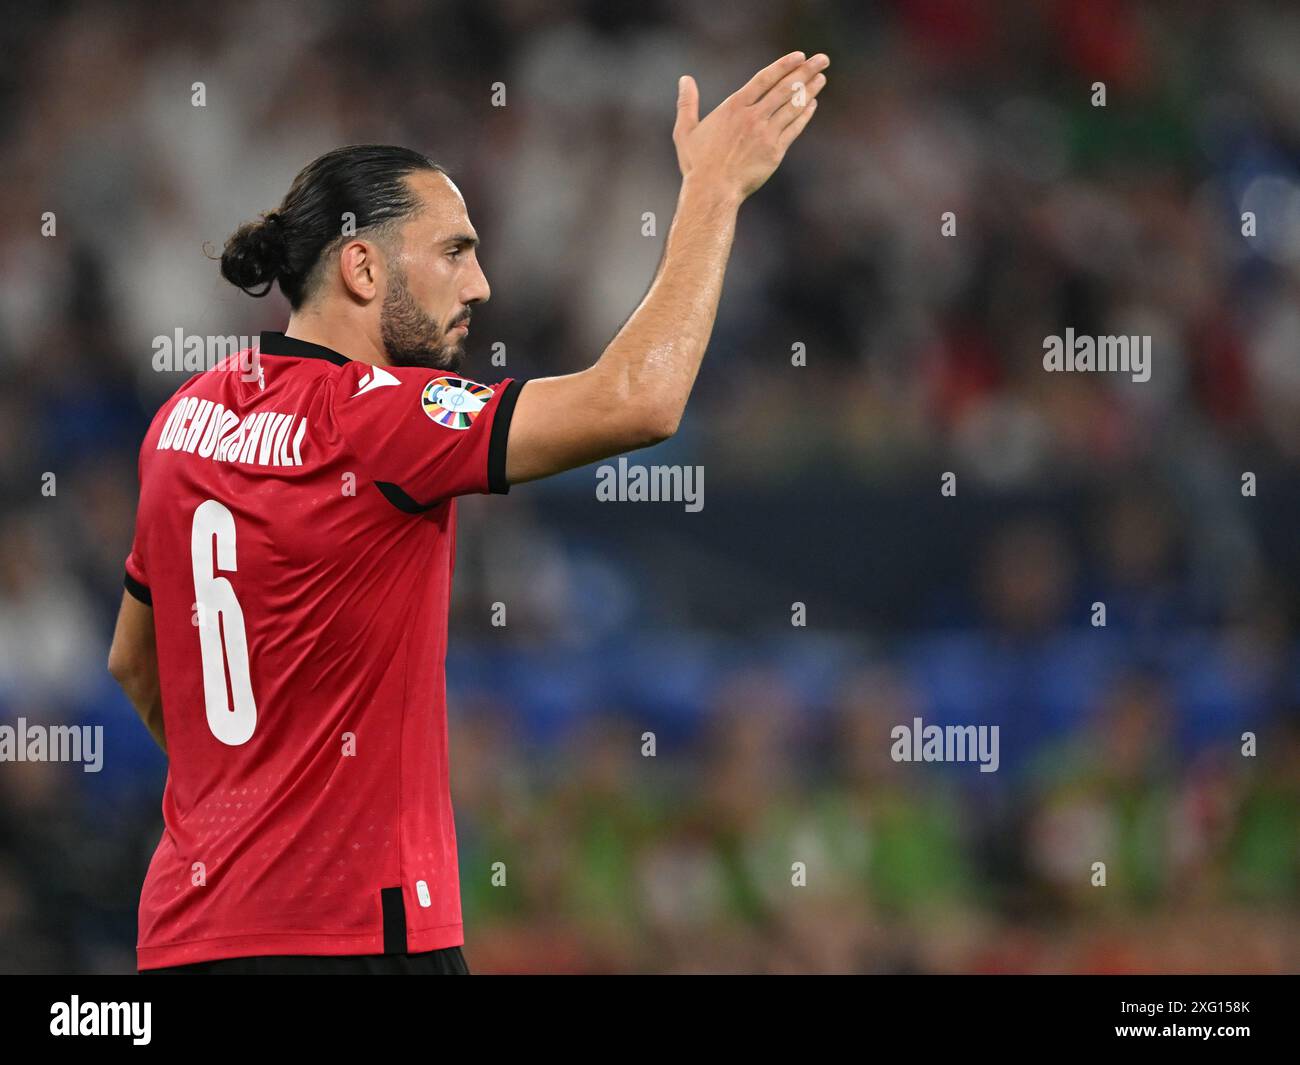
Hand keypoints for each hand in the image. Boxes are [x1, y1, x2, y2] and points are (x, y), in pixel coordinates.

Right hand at [673, 51, 828, 202]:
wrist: (712, 191)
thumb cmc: (697, 164)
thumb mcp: (685, 131)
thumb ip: (687, 103)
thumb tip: (685, 79)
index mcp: (734, 107)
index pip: (764, 79)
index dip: (784, 65)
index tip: (799, 56)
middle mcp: (753, 117)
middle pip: (784, 88)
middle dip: (806, 71)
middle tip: (822, 59)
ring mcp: (766, 134)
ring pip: (793, 106)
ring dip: (810, 90)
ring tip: (821, 78)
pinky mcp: (775, 152)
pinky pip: (794, 129)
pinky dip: (805, 115)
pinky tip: (812, 104)